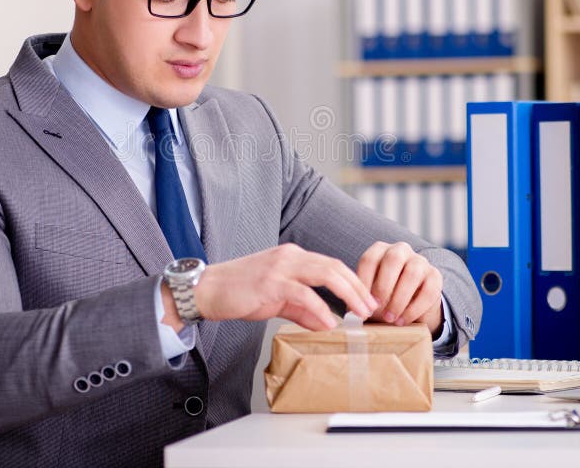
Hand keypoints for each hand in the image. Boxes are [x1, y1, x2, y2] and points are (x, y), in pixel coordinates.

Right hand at [162, 244, 377, 331]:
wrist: (207, 290)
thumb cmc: (240, 293)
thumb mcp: (276, 299)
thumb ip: (302, 309)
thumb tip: (326, 322)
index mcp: (293, 256)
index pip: (332, 265)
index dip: (353, 282)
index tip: (367, 299)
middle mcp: (290, 256)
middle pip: (334, 266)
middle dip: (358, 287)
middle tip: (372, 307)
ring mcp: (280, 267)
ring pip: (324, 274)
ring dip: (347, 293)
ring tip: (360, 312)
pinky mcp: (270, 283)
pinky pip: (303, 294)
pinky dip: (320, 308)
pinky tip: (329, 322)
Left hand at [356, 241, 443, 335]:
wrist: (410, 306)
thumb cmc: (384, 298)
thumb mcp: (370, 296)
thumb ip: (361, 299)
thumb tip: (350, 313)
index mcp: (380, 251)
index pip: (370, 259)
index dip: (364, 281)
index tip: (361, 302)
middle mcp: (401, 250)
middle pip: (393, 259)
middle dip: (383, 286)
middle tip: (377, 308)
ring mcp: (420, 261)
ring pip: (412, 273)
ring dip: (399, 299)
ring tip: (389, 318)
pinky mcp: (435, 276)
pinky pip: (428, 290)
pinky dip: (414, 309)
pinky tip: (403, 321)